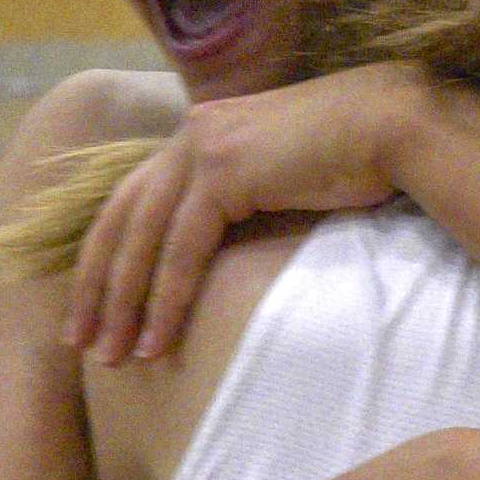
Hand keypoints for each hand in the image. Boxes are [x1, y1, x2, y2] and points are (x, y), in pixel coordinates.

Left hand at [66, 63, 419, 362]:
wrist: (399, 123)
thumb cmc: (361, 153)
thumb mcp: (286, 171)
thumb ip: (250, 190)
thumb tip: (231, 239)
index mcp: (203, 130)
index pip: (136, 198)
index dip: (110, 255)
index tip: (96, 307)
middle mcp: (192, 133)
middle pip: (121, 218)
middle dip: (97, 287)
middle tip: (81, 344)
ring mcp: (203, 147)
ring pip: (141, 238)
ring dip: (122, 304)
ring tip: (113, 356)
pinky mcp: (223, 171)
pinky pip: (179, 250)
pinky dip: (163, 300)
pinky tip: (156, 341)